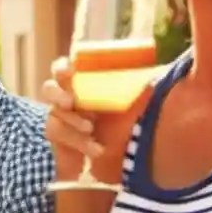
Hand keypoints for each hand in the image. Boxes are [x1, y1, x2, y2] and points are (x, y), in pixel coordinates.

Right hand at [41, 57, 152, 184]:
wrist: (120, 151)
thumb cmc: (128, 117)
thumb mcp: (135, 96)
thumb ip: (142, 80)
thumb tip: (163, 61)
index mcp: (82, 82)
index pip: (62, 68)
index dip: (61, 68)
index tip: (70, 72)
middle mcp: (66, 97)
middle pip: (49, 89)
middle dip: (57, 94)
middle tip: (71, 102)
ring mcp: (60, 118)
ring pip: (55, 116)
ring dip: (72, 122)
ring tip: (90, 128)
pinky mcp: (60, 139)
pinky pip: (60, 137)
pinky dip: (79, 142)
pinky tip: (96, 149)